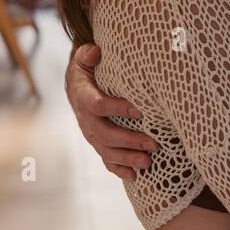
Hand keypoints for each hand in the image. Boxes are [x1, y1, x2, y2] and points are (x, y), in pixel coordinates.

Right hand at [66, 44, 156, 179]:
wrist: (76, 83)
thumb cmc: (88, 67)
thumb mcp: (84, 57)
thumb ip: (87, 54)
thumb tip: (94, 52)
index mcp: (83, 96)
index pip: (97, 105)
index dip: (117, 109)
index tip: (139, 112)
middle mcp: (85, 119)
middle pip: (104, 134)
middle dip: (128, 141)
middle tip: (153, 144)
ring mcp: (91, 133)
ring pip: (106, 150)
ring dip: (127, 158)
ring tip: (148, 162)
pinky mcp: (97, 142)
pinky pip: (105, 159)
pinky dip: (119, 169)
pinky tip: (134, 176)